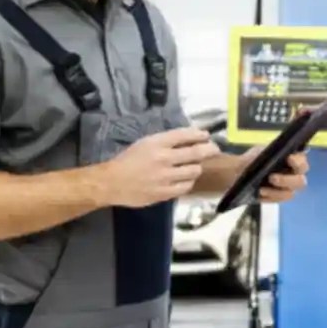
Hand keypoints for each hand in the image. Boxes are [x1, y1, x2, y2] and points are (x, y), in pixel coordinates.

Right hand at [102, 128, 220, 207]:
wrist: (113, 182)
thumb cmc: (128, 160)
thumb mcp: (146, 143)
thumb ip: (166, 141)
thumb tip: (190, 138)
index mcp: (157, 143)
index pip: (185, 135)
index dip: (200, 134)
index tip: (206, 135)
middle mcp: (164, 158)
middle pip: (196, 152)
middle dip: (209, 149)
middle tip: (214, 149)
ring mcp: (166, 177)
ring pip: (194, 170)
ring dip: (197, 167)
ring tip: (194, 166)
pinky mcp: (165, 192)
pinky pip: (186, 186)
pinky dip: (188, 181)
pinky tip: (185, 179)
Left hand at [243, 147, 308, 202]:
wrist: (240, 171)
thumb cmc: (254, 159)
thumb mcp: (260, 151)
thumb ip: (270, 153)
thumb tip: (274, 155)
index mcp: (293, 159)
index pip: (302, 161)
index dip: (298, 161)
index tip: (289, 159)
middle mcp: (295, 175)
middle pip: (300, 181)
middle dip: (287, 180)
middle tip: (272, 177)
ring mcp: (288, 188)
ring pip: (290, 194)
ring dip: (276, 192)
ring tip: (262, 189)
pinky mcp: (278, 198)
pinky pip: (278, 201)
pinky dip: (269, 197)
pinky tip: (260, 194)